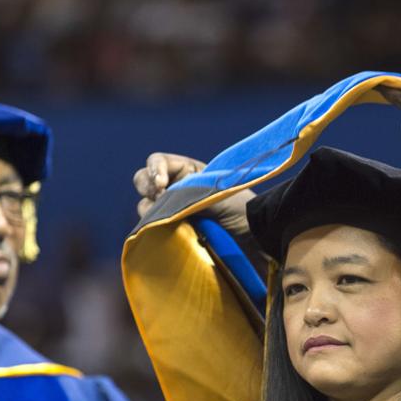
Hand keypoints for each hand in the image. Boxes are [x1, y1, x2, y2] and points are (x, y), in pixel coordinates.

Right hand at [132, 152, 252, 235]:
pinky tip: (168, 232)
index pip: (159, 161)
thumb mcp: (216, 193)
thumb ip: (187, 194)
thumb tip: (160, 202)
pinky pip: (152, 229)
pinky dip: (154, 229)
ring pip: (145, 207)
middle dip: (147, 187)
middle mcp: (177, 188)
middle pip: (144, 181)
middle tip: (161, 199)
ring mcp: (174, 211)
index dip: (154, 170)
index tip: (161, 185)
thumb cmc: (243, 210)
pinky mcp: (174, 233)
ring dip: (152, 211)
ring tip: (173, 220)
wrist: (257, 239)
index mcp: (189, 171)